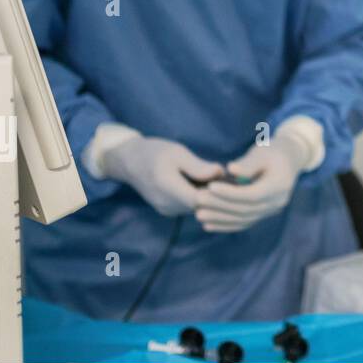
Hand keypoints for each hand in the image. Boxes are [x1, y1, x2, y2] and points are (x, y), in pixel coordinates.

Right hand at [102, 136, 224, 216]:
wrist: (129, 162)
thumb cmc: (155, 152)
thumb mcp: (178, 153)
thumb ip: (198, 166)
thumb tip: (220, 173)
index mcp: (170, 190)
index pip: (203, 199)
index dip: (220, 191)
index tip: (233, 178)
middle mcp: (169, 206)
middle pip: (203, 205)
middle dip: (219, 193)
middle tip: (234, 178)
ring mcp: (168, 210)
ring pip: (198, 207)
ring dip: (211, 195)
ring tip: (222, 178)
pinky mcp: (169, 210)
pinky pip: (190, 206)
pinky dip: (201, 196)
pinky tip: (208, 183)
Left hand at [195, 133, 308, 233]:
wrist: (288, 160)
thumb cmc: (273, 152)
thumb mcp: (263, 152)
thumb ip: (248, 163)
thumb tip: (231, 170)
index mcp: (279, 185)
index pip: (252, 194)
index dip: (230, 193)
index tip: (210, 186)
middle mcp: (277, 203)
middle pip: (246, 209)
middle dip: (220, 206)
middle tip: (198, 200)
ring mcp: (271, 211)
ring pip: (243, 219)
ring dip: (220, 219)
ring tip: (199, 215)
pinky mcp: (262, 215)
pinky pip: (243, 223)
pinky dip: (225, 225)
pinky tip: (208, 225)